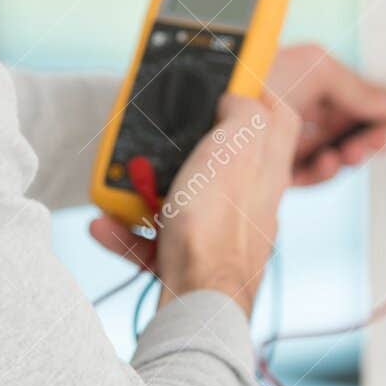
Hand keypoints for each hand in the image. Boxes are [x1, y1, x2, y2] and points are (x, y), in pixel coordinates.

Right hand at [90, 91, 299, 317]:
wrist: (197, 303)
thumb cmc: (217, 227)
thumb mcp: (235, 146)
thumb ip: (243, 112)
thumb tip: (238, 99)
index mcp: (266, 168)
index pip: (279, 118)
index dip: (258, 93)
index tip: (225, 83)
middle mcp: (248, 201)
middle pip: (220, 158)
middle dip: (180, 149)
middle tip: (155, 142)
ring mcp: (220, 233)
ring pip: (180, 198)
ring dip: (142, 191)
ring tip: (120, 188)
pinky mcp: (190, 261)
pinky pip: (154, 237)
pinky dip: (128, 231)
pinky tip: (105, 226)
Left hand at [266, 43, 385, 185]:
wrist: (211, 115)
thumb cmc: (258, 78)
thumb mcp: (318, 70)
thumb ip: (360, 88)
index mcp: (308, 75)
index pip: (357, 95)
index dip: (379, 110)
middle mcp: (298, 103)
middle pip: (350, 126)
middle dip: (369, 135)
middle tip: (374, 144)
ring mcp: (287, 135)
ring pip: (335, 151)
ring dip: (350, 154)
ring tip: (349, 155)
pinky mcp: (274, 165)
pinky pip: (310, 172)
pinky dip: (325, 171)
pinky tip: (330, 163)